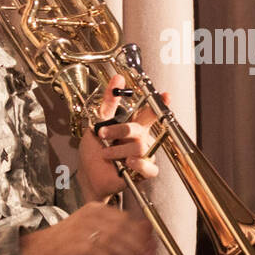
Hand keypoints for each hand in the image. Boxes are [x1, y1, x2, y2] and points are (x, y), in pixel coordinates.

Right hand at [20, 201, 155, 254]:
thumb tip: (139, 235)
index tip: (152, 244)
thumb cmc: (64, 243)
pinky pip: (98, 251)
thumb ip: (111, 230)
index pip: (126, 218)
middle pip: (123, 229)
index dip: (142, 232)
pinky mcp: (75, 245)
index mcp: (95, 209)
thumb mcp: (89, 231)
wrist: (34, 251)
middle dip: (140, 244)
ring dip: (130, 254)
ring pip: (114, 240)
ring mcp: (82, 229)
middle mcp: (90, 216)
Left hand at [77, 74, 168, 201]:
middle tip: (103, 134)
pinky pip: (150, 167)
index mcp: (133, 126)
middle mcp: (140, 139)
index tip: (166, 95)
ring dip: (117, 150)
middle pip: (141, 128)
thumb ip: (108, 102)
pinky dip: (139, 164)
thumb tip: (118, 78)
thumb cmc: (94, 151)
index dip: (160, 103)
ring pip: (140, 146)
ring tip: (106, 154)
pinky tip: (128, 163)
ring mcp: (143, 155)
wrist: (88, 176)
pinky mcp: (143, 171)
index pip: (150, 113)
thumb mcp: (97, 122)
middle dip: (120, 130)